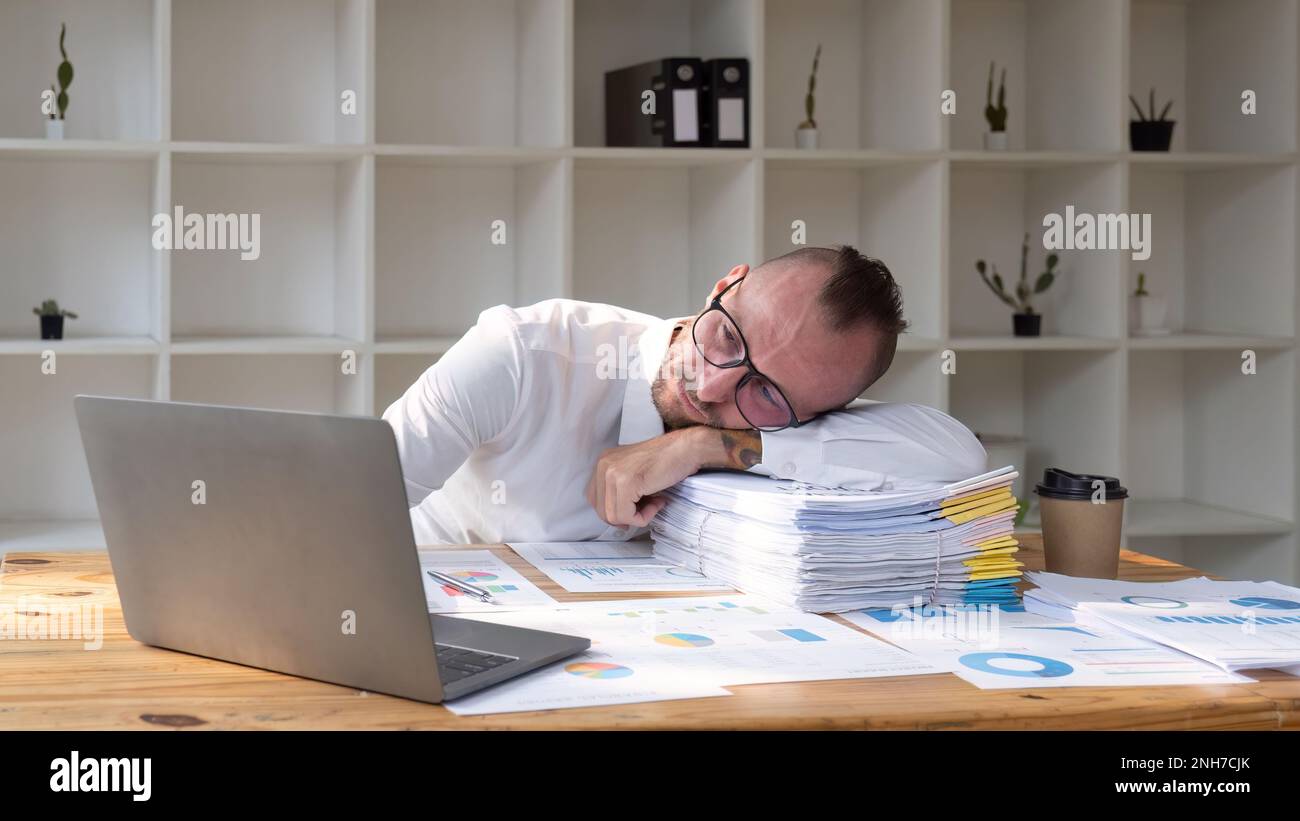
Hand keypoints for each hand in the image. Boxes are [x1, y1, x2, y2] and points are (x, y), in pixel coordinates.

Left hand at [585, 426, 762, 527]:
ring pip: (612, 516)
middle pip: (601, 510)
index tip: (635, 509)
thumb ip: (620, 490)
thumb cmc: (666, 460)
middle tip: (649, 506)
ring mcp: (612, 473)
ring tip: (655, 503)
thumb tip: (616, 520)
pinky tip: (658, 501)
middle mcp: (603, 465)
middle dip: (625, 516)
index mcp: (603, 462)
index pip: (595, 499)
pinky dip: (643, 517)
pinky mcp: (626, 482)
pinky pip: (626, 516)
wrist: (686, 448)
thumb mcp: (633, 471)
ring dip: (636, 517)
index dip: (615, 511)